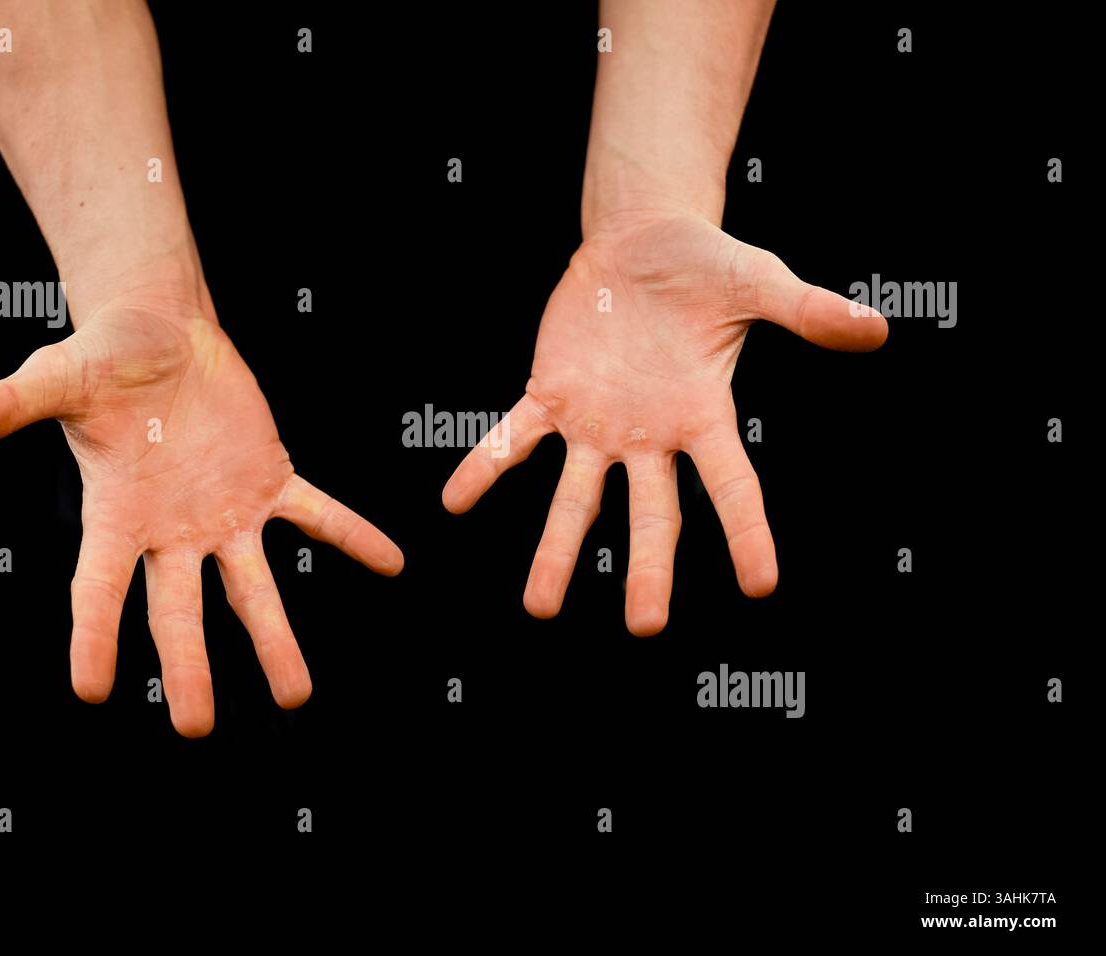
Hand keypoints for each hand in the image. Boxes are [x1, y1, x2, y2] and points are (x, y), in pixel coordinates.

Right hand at [0, 284, 403, 735]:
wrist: (159, 333)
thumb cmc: (101, 361)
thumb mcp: (53, 379)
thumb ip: (5, 408)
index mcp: (114, 514)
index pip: (98, 586)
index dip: (94, 635)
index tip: (92, 691)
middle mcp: (172, 530)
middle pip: (180, 611)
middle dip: (190, 669)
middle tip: (196, 730)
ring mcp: (225, 510)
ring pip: (252, 586)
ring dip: (276, 639)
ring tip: (297, 695)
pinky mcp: (270, 479)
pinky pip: (317, 514)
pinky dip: (352, 536)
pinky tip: (392, 563)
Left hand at [443, 213, 885, 635]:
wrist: (644, 241)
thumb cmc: (708, 267)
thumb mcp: (759, 283)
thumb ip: (808, 312)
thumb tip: (877, 328)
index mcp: (704, 416)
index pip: (732, 485)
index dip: (747, 533)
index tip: (762, 586)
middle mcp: (650, 436)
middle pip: (651, 514)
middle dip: (647, 569)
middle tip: (644, 626)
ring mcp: (596, 423)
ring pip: (575, 498)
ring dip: (557, 549)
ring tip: (539, 606)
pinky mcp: (551, 394)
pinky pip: (512, 438)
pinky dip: (484, 467)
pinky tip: (454, 501)